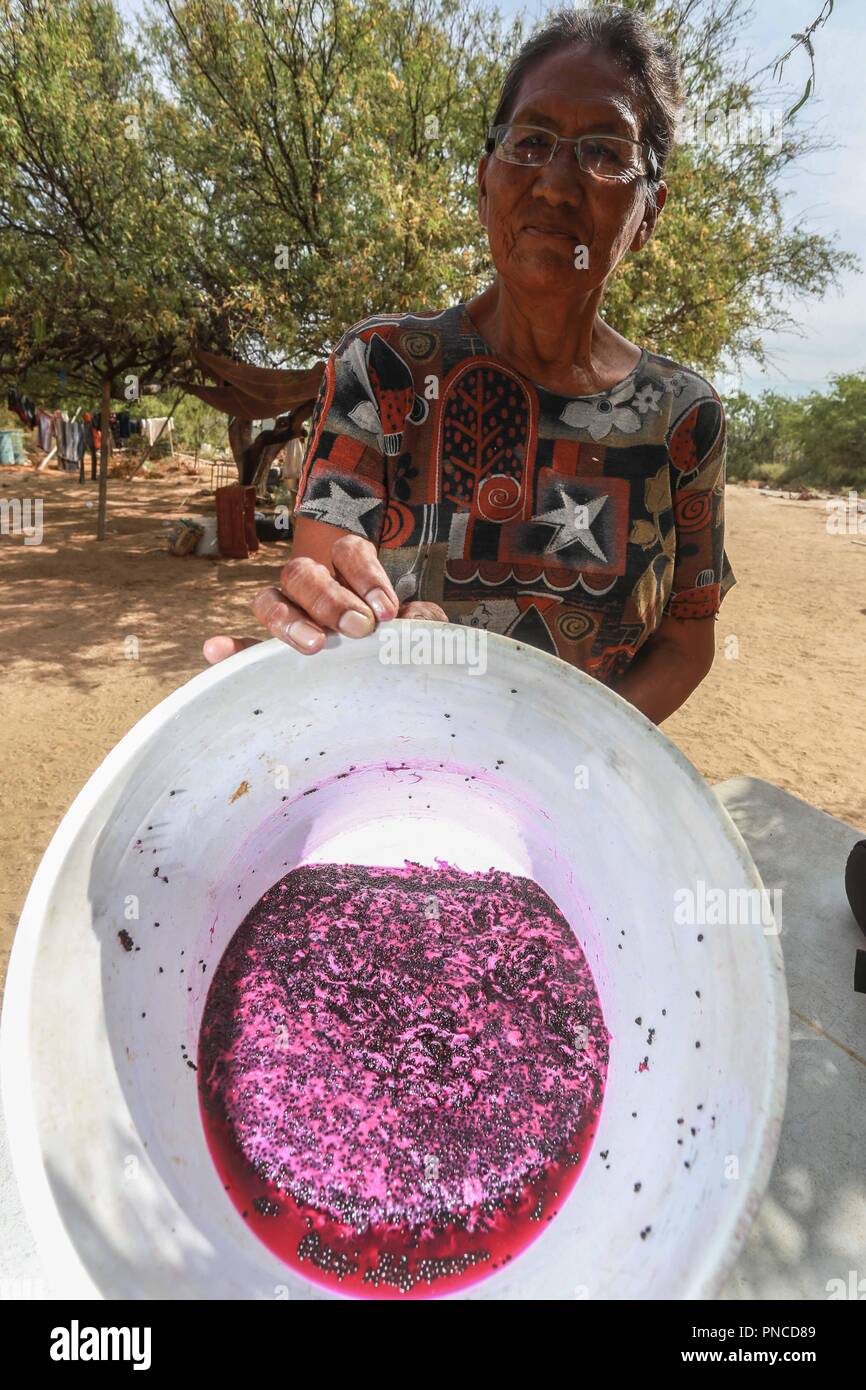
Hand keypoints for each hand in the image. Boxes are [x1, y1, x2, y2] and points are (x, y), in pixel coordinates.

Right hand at [202, 533, 446, 664]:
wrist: (389, 682)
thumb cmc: (401, 644)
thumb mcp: (418, 630)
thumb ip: (420, 620)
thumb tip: (413, 622)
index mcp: (348, 572)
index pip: (347, 552)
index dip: (366, 575)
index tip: (386, 612)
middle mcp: (312, 588)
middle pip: (302, 571)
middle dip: (329, 598)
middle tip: (358, 629)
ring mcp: (286, 617)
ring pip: (268, 599)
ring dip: (287, 620)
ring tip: (314, 646)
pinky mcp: (269, 654)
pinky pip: (244, 648)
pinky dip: (232, 649)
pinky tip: (217, 651)